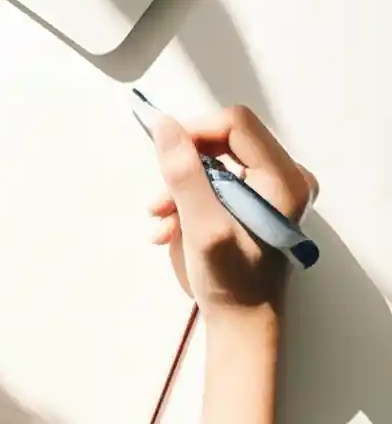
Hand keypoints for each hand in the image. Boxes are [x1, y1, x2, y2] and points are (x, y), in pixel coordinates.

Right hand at [148, 106, 316, 323]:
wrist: (242, 322)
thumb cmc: (230, 279)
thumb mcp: (202, 225)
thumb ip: (184, 173)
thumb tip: (164, 124)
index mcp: (284, 178)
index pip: (236, 123)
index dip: (195, 133)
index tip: (166, 158)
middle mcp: (285, 176)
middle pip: (223, 139)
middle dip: (185, 165)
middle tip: (161, 199)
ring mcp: (272, 189)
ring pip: (214, 160)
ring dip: (180, 185)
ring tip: (160, 218)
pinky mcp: (256, 201)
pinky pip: (216, 180)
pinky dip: (189, 198)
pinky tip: (170, 226)